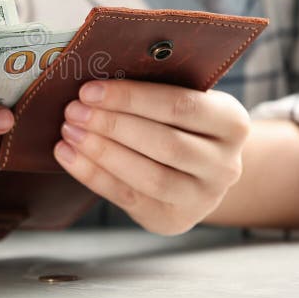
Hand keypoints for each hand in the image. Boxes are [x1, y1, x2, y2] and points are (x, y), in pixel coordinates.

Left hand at [54, 80, 249, 234]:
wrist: (199, 171)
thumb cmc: (179, 122)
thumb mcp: (182, 99)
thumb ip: (154, 87)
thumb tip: (98, 78)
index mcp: (231, 122)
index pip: (180, 106)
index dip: (131, 98)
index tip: (89, 90)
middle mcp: (225, 164)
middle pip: (164, 143)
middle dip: (112, 125)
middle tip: (73, 110)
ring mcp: (202, 197)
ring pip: (148, 175)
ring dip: (101, 152)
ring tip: (69, 132)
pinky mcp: (173, 219)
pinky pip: (128, 197)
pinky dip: (92, 174)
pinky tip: (67, 155)